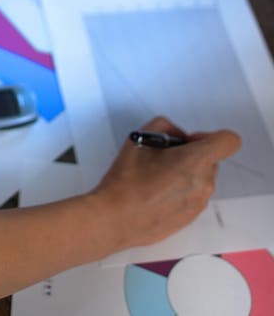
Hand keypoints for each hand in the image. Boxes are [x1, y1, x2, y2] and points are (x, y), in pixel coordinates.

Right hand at [92, 116, 240, 252]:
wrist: (116, 218)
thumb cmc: (127, 180)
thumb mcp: (140, 136)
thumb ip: (166, 126)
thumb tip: (178, 137)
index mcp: (195, 161)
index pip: (228, 141)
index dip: (209, 136)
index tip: (188, 141)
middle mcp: (203, 183)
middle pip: (210, 159)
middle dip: (191, 154)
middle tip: (162, 158)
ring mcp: (198, 203)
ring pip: (201, 178)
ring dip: (185, 172)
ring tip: (155, 177)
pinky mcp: (191, 218)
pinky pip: (193, 195)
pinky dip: (180, 190)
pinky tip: (156, 192)